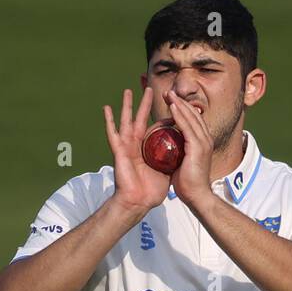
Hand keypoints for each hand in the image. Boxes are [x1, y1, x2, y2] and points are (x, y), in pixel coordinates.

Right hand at [103, 88, 169, 215]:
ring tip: (128, 90)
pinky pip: (112, 134)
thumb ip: (172, 162)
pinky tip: (107, 109)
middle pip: (142, 119)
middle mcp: (137, 145)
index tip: (170, 105)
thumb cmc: (151, 192)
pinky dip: (109, 121)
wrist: (139, 202)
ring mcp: (127, 147)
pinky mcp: (119, 151)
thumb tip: (185, 157)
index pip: (157, 129)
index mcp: (149, 150)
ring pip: (127, 121)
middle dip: (145, 104)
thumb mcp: (167, 173)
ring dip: (127, 106)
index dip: (163, 117)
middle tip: (150, 88)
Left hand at [165, 92, 214, 207]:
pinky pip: (187, 127)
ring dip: (179, 105)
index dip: (182, 109)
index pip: (193, 120)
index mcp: (202, 142)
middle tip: (168, 92)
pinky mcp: (198, 147)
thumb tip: (167, 149)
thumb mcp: (181, 163)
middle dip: (180, 102)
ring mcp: (203, 142)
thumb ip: (177, 152)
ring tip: (169, 94)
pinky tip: (172, 107)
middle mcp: (205, 139)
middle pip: (193, 115)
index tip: (171, 100)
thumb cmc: (188, 184)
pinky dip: (180, 116)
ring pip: (190, 118)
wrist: (197, 197)